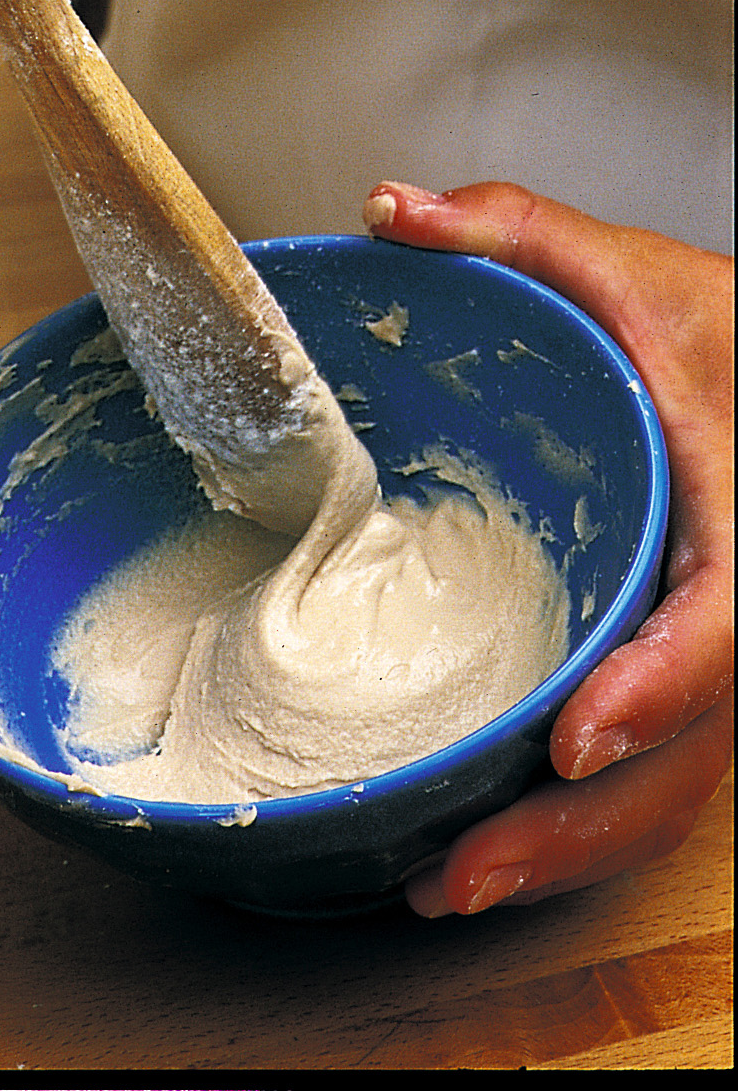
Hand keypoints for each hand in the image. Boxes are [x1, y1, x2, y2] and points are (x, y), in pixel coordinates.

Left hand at [363, 180, 732, 915]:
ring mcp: (718, 654)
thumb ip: (519, 229)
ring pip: (671, 790)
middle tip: (462, 866)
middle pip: (689, 753)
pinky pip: (652, 775)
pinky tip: (484, 843)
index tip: (578, 740)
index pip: (729, 622)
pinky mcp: (685, 676)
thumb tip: (390, 210)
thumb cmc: (729, 333)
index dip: (661, 686)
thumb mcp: (632, 270)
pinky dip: (577, 826)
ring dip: (566, 854)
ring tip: (446, 883)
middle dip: (579, 827)